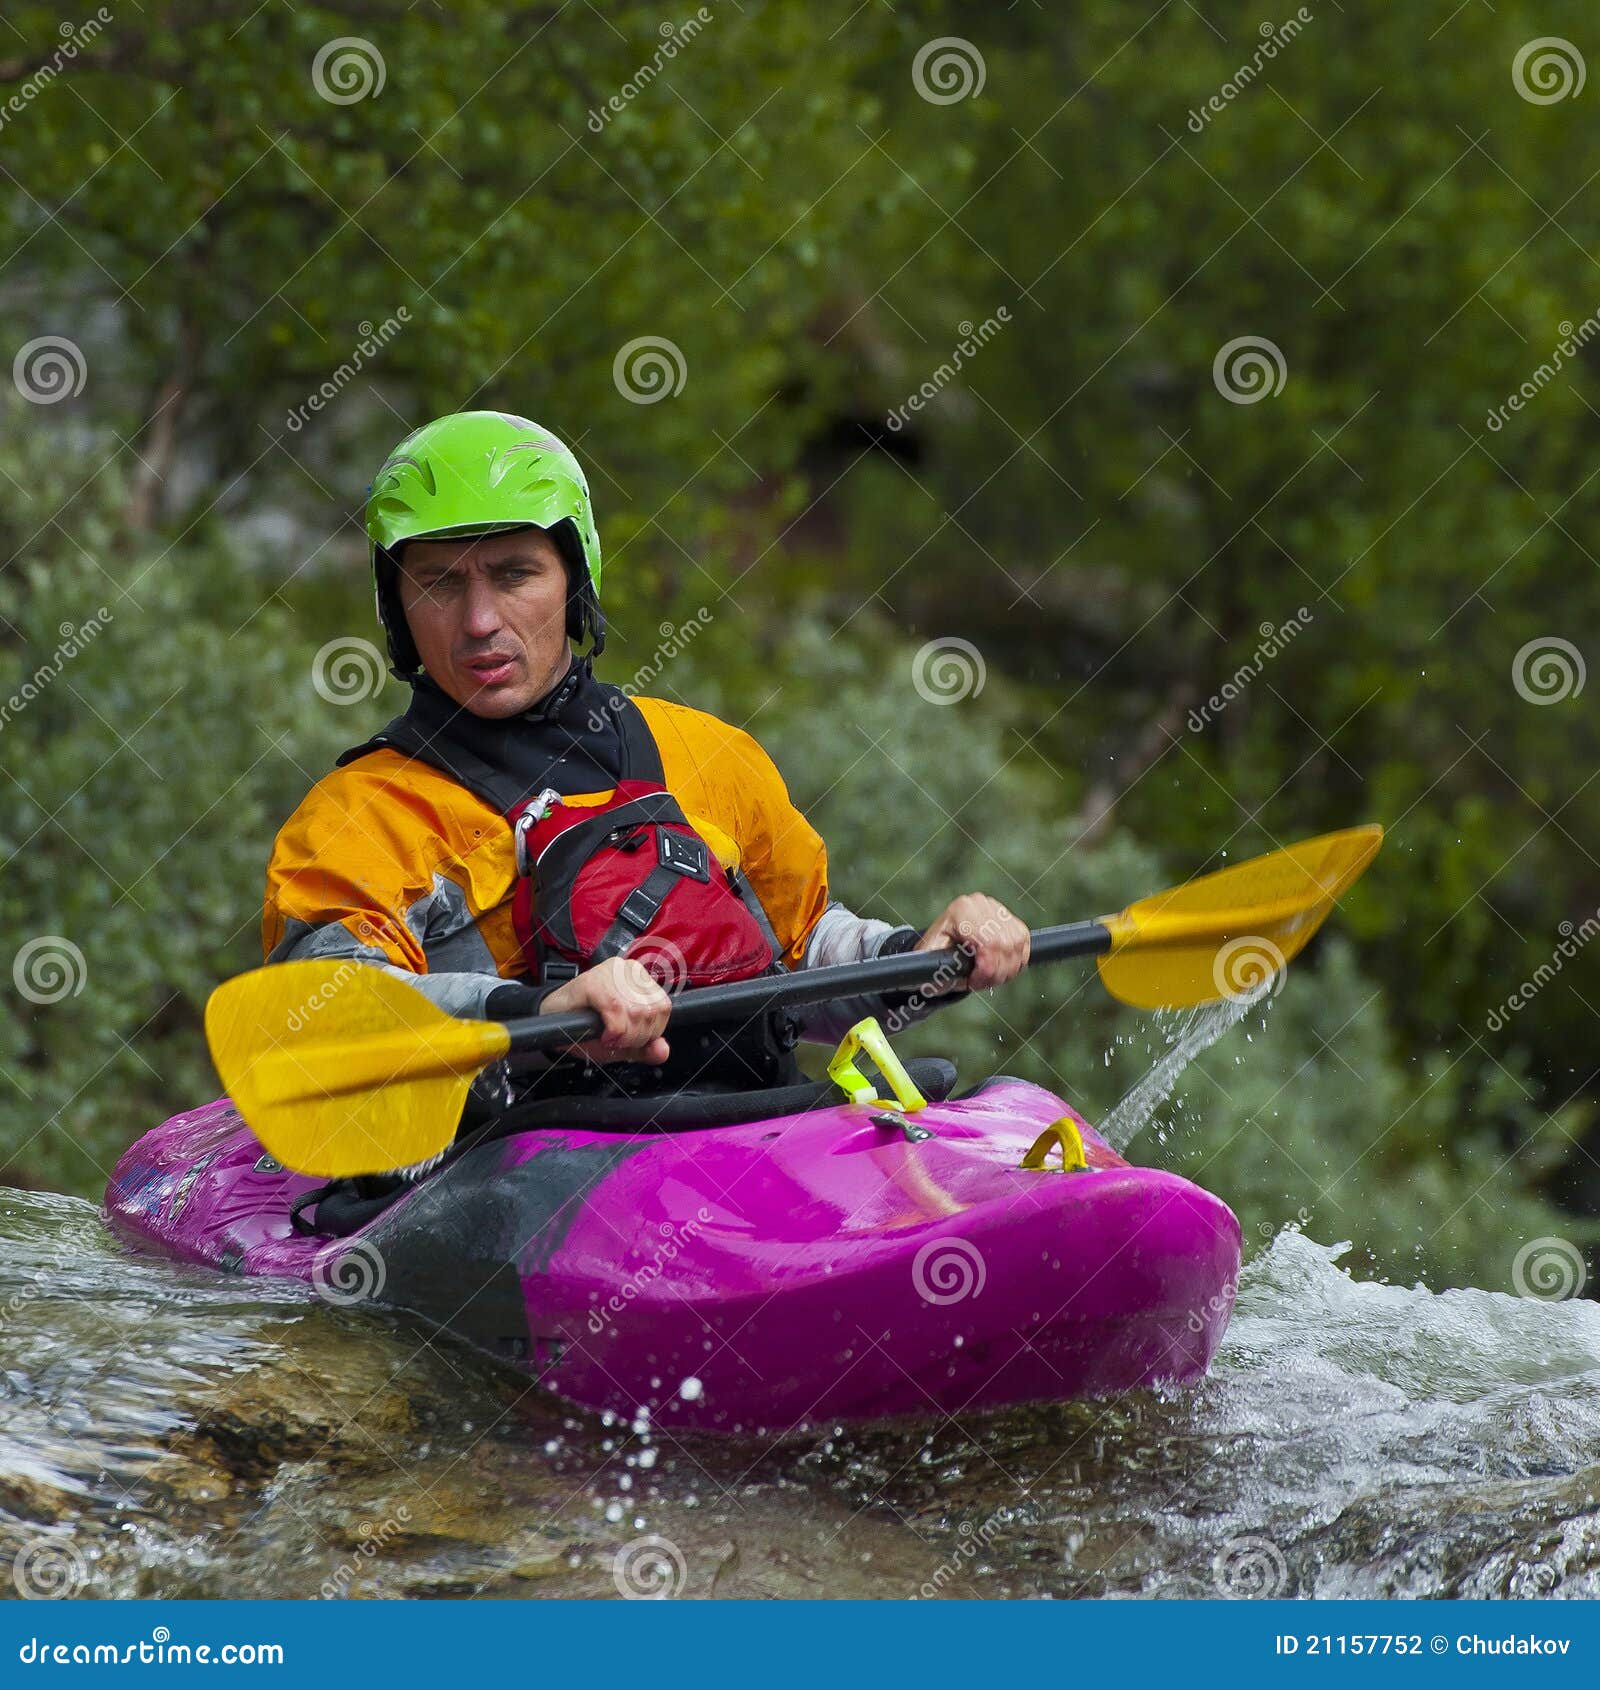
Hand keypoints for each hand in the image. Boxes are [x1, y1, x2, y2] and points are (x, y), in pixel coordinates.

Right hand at [539, 957, 671, 1065]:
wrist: (551, 1023)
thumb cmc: (586, 1027)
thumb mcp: (622, 1043)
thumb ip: (646, 1048)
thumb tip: (663, 1050)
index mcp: (640, 980)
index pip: (663, 1007)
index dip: (651, 1032)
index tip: (630, 1040)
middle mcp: (627, 970)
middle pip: (651, 1010)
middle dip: (636, 1036)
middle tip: (617, 1040)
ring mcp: (609, 972)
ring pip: (635, 1010)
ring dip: (624, 1034)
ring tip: (609, 1036)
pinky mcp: (591, 980)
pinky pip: (615, 1008)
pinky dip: (613, 1028)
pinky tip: (604, 1034)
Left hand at [914, 893, 1030, 992]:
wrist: (940, 945)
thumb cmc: (932, 955)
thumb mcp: (929, 963)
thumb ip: (941, 968)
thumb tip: (960, 974)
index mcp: (960, 910)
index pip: (988, 942)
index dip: (987, 969)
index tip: (975, 983)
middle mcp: (980, 904)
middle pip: (1005, 944)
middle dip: (997, 972)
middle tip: (982, 984)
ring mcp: (996, 908)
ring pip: (1017, 944)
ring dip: (1008, 968)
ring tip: (990, 979)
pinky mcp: (1008, 917)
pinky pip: (1023, 941)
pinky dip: (1016, 960)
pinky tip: (1001, 969)